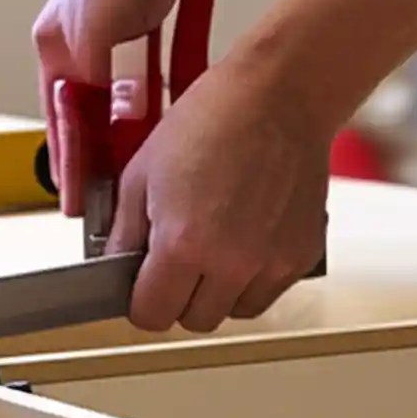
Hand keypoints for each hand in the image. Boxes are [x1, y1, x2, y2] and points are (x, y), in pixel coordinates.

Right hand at [32, 0, 200, 211]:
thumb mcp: (97, 30)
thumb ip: (99, 83)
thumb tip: (108, 127)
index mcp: (56, 48)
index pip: (61, 123)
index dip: (72, 166)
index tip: (79, 204)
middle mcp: (86, 42)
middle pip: (98, 113)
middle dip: (110, 151)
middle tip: (120, 195)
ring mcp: (122, 29)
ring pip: (133, 95)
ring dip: (144, 124)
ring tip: (151, 164)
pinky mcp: (158, 15)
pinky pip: (166, 67)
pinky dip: (173, 90)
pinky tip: (184, 108)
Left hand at [105, 58, 329, 331]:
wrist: (279, 96)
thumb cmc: (211, 122)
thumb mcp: (140, 175)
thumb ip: (123, 234)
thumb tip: (114, 269)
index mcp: (184, 245)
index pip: (152, 315)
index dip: (140, 302)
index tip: (140, 288)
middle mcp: (232, 262)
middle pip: (193, 321)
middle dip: (176, 299)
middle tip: (172, 265)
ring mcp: (272, 261)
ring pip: (232, 312)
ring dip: (215, 294)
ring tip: (210, 250)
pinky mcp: (302, 254)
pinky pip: (267, 292)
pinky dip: (250, 280)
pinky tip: (240, 242)